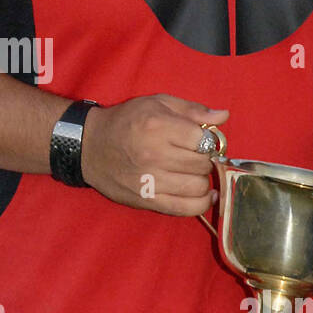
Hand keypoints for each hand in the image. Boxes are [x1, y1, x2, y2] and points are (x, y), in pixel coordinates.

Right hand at [81, 95, 228, 213]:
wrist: (89, 146)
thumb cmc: (126, 121)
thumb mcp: (156, 103)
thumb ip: (192, 110)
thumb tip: (223, 116)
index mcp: (159, 127)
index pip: (205, 141)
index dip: (210, 141)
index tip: (203, 142)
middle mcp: (155, 155)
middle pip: (203, 165)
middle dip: (205, 160)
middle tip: (195, 157)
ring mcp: (151, 181)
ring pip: (198, 187)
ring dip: (201, 180)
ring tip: (192, 173)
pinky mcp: (147, 200)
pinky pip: (186, 209)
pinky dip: (200, 203)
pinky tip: (202, 195)